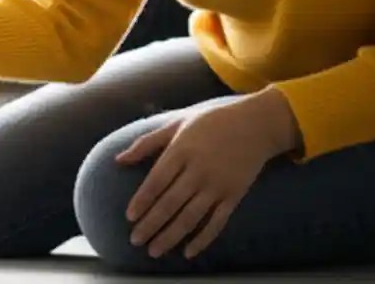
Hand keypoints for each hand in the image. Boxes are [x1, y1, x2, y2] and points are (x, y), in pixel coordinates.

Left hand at [118, 88, 299, 259]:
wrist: (256, 124)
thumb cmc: (210, 122)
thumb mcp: (177, 124)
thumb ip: (146, 143)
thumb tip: (118, 160)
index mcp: (181, 150)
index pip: (157, 181)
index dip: (143, 201)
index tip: (130, 217)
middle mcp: (199, 170)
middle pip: (171, 203)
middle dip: (151, 224)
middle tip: (135, 241)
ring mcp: (218, 184)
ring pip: (191, 217)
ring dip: (171, 236)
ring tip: (154, 250)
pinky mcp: (234, 195)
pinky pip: (217, 222)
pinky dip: (203, 239)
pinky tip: (188, 252)